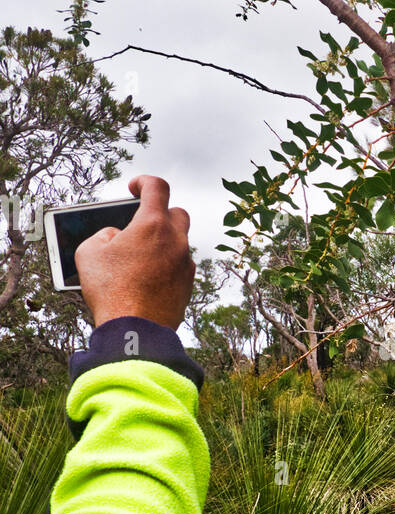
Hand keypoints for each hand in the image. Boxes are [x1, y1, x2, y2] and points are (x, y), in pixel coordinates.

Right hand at [75, 174, 195, 330]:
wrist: (135, 332)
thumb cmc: (112, 292)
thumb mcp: (89, 253)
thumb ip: (103, 234)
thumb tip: (116, 236)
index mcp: (152, 225)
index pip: (157, 187)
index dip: (144, 182)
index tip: (134, 187)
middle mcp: (176, 241)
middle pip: (177, 214)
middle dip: (160, 213)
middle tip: (141, 224)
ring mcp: (185, 264)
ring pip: (179, 243)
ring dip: (162, 243)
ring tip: (140, 257)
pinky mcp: (188, 285)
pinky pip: (180, 266)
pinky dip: (166, 266)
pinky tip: (149, 277)